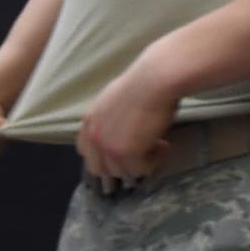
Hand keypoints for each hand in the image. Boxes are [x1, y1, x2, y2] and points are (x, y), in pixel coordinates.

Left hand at [76, 53, 181, 189]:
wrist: (156, 79)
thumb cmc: (144, 81)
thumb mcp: (115, 99)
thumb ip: (109, 118)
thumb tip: (120, 129)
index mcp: (90, 121)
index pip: (85, 151)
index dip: (103, 154)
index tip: (122, 150)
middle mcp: (94, 136)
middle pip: (99, 168)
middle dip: (120, 165)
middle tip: (140, 154)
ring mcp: (107, 147)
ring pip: (120, 172)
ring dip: (139, 163)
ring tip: (158, 146)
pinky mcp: (125, 154)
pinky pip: (139, 170)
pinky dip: (153, 162)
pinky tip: (164, 146)